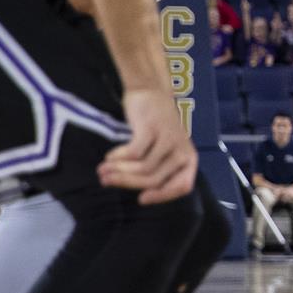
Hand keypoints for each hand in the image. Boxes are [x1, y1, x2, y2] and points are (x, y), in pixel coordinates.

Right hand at [99, 90, 197, 204]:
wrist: (151, 93)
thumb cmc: (155, 128)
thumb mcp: (164, 152)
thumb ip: (158, 171)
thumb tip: (141, 198)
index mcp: (190, 160)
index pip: (182, 187)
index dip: (162, 196)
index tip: (141, 200)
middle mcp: (184, 151)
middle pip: (155, 180)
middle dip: (127, 183)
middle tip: (105, 181)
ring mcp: (169, 140)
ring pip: (142, 169)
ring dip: (118, 171)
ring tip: (103, 170)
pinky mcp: (153, 129)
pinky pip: (134, 153)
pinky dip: (118, 157)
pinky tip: (110, 156)